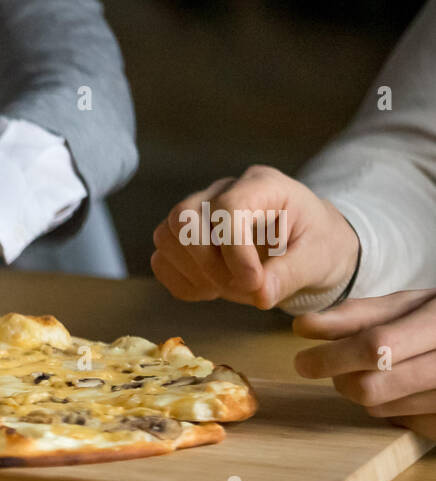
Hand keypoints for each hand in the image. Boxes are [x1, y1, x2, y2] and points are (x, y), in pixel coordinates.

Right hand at [152, 165, 359, 309]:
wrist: (309, 247)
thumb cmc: (318, 245)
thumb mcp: (319, 258)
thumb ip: (291, 274)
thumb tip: (259, 294)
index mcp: (263, 185)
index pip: (228, 209)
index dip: (234, 251)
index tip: (254, 284)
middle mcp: (223, 191)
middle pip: (184, 216)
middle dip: (206, 262)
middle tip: (238, 288)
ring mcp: (198, 213)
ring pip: (166, 236)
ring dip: (192, 272)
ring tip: (225, 289)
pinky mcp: (184, 239)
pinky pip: (161, 260)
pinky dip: (181, 282)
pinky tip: (211, 289)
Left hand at [293, 288, 435, 438]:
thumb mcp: (409, 305)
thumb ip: (356, 315)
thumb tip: (302, 327)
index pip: (375, 347)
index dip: (331, 357)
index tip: (301, 362)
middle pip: (372, 387)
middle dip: (343, 380)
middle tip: (337, 370)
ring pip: (382, 409)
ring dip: (366, 395)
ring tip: (379, 374)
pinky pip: (403, 424)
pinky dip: (393, 410)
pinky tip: (405, 391)